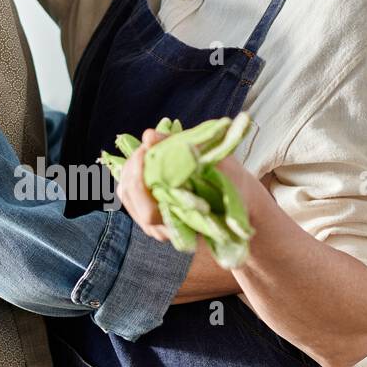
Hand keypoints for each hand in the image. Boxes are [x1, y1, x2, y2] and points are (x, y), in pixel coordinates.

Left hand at [117, 128, 265, 242]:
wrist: (241, 202)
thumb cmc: (233, 186)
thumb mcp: (217, 164)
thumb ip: (183, 150)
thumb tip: (149, 135)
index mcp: (182, 225)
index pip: (148, 210)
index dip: (140, 177)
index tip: (146, 150)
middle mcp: (164, 231)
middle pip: (131, 200)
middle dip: (132, 168)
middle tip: (145, 146)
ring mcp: (155, 225)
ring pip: (126, 196)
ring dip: (130, 169)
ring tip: (145, 151)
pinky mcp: (151, 215)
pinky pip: (130, 194)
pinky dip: (133, 173)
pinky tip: (144, 160)